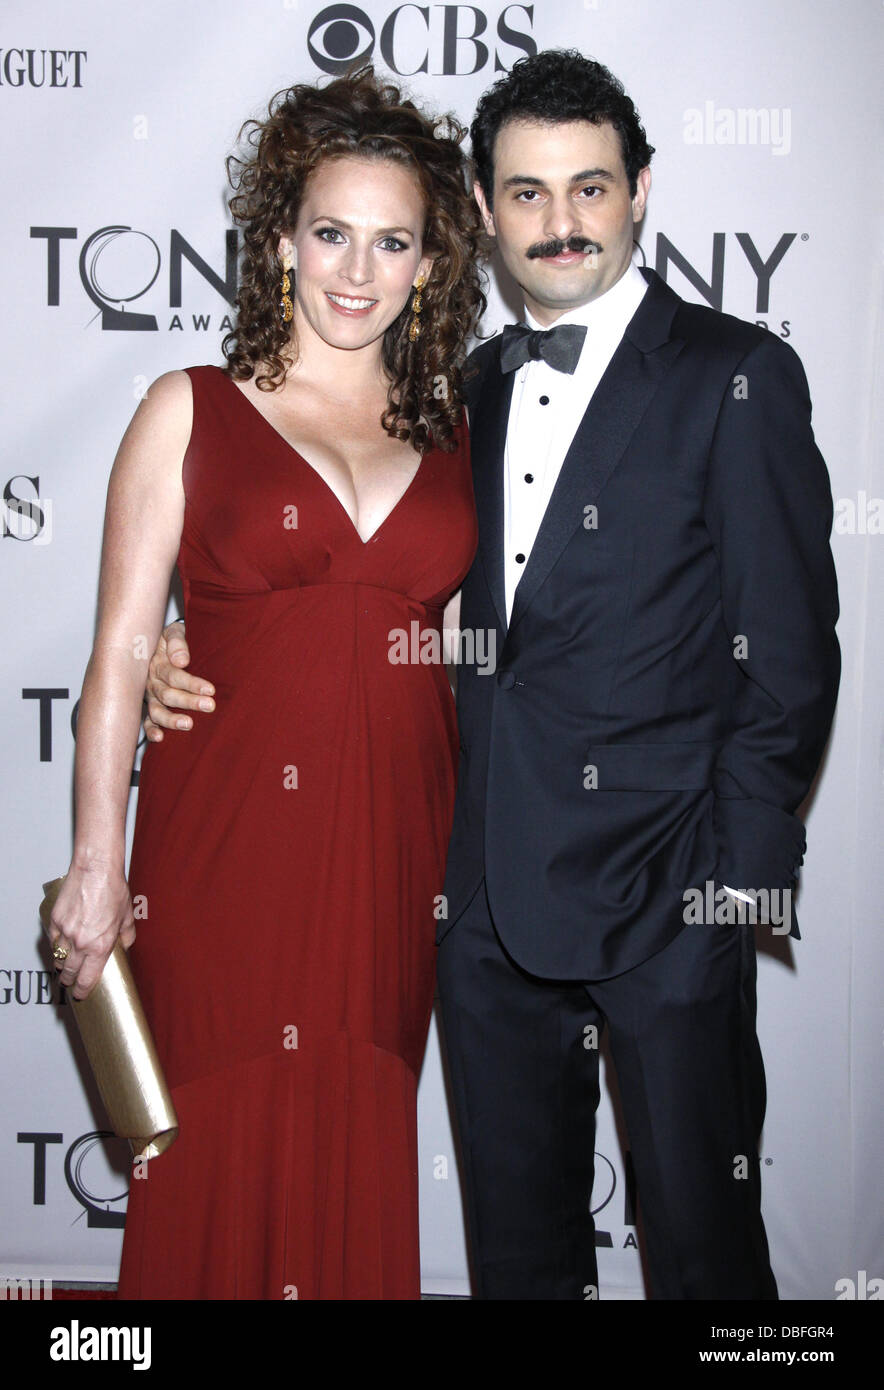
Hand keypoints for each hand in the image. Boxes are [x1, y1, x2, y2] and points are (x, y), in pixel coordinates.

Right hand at [47, 866, 135, 1000]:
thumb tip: (125, 947)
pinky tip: (60, 946)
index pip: (86, 979)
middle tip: (71, 982)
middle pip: (68, 972)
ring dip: (60, 965)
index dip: (82, 990)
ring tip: (65, 966)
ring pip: (57, 958)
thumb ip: (126, 936)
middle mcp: (80, 943)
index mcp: (100, 947)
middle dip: (69, 980)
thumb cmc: (114, 890)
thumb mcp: (128, 917)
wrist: (96, 870)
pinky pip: (52, 940)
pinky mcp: (55, 920)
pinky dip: (55, 946)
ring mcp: (65, 932)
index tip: (81, 994)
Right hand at [143, 620, 214, 739]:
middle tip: (209, 706)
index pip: (173, 675)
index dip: (191, 683)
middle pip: (168, 694)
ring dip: (171, 719)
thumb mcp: (173, 632)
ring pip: (157, 710)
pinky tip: (160, 738)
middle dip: (188, 701)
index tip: (210, 690)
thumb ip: (177, 642)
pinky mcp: (149, 706)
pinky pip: (146, 721)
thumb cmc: (171, 639)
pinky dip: (151, 730)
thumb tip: (181, 660)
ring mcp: (149, 696)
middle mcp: (151, 681)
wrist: (156, 643)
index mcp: (157, 663)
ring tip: (188, 724)